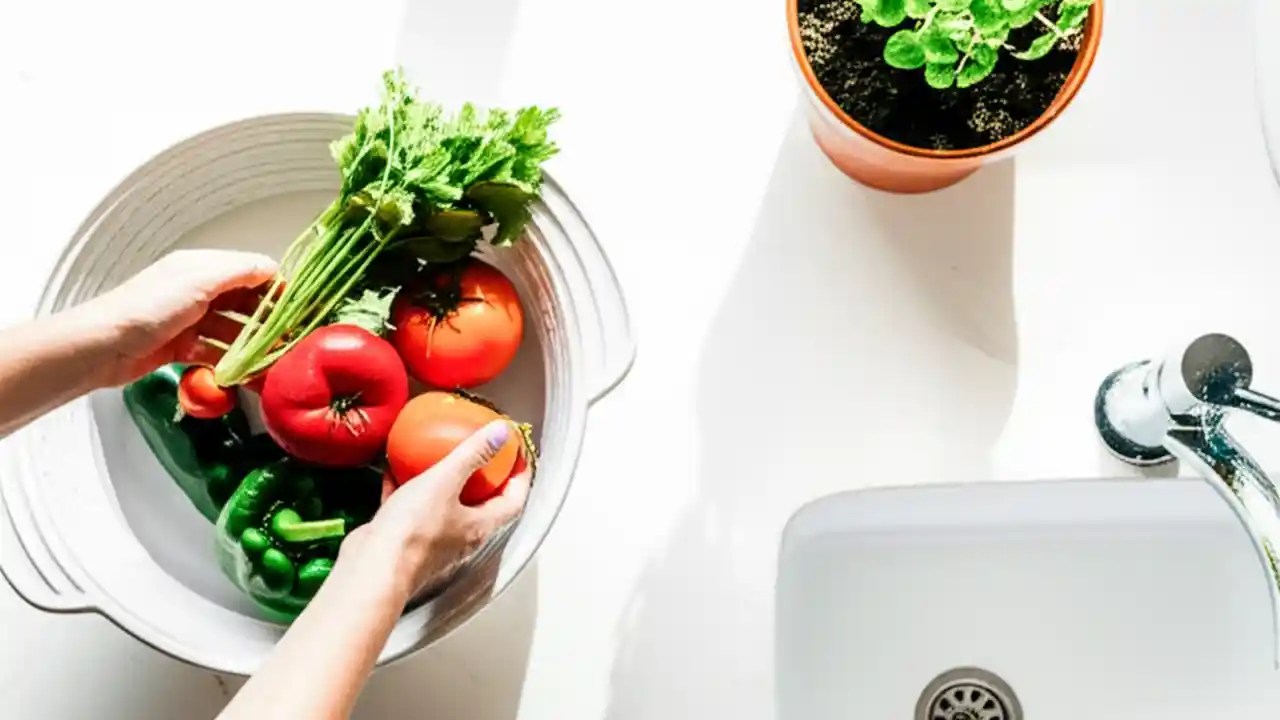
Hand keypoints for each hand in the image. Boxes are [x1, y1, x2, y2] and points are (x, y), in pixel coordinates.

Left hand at [87, 249, 276, 385]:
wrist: (101, 346)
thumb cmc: (149, 308)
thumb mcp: (199, 281)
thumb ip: (239, 271)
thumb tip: (274, 268)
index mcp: (203, 267)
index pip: (252, 271)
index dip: (276, 289)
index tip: (298, 311)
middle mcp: (198, 290)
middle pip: (245, 303)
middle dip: (268, 321)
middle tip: (291, 342)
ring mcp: (190, 320)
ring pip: (232, 331)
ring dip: (252, 346)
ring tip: (273, 364)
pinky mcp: (181, 346)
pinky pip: (215, 352)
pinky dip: (230, 363)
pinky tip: (245, 375)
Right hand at [339, 420, 531, 599]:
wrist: (371, 569)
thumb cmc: (412, 531)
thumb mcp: (445, 482)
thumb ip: (473, 454)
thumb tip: (501, 432)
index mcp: (479, 527)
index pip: (513, 501)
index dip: (521, 477)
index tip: (518, 455)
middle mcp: (460, 538)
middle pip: (482, 505)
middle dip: (485, 479)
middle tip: (481, 452)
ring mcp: (432, 542)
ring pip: (444, 507)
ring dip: (445, 483)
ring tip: (440, 456)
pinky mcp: (404, 541)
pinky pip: (411, 510)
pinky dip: (407, 489)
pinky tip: (396, 469)